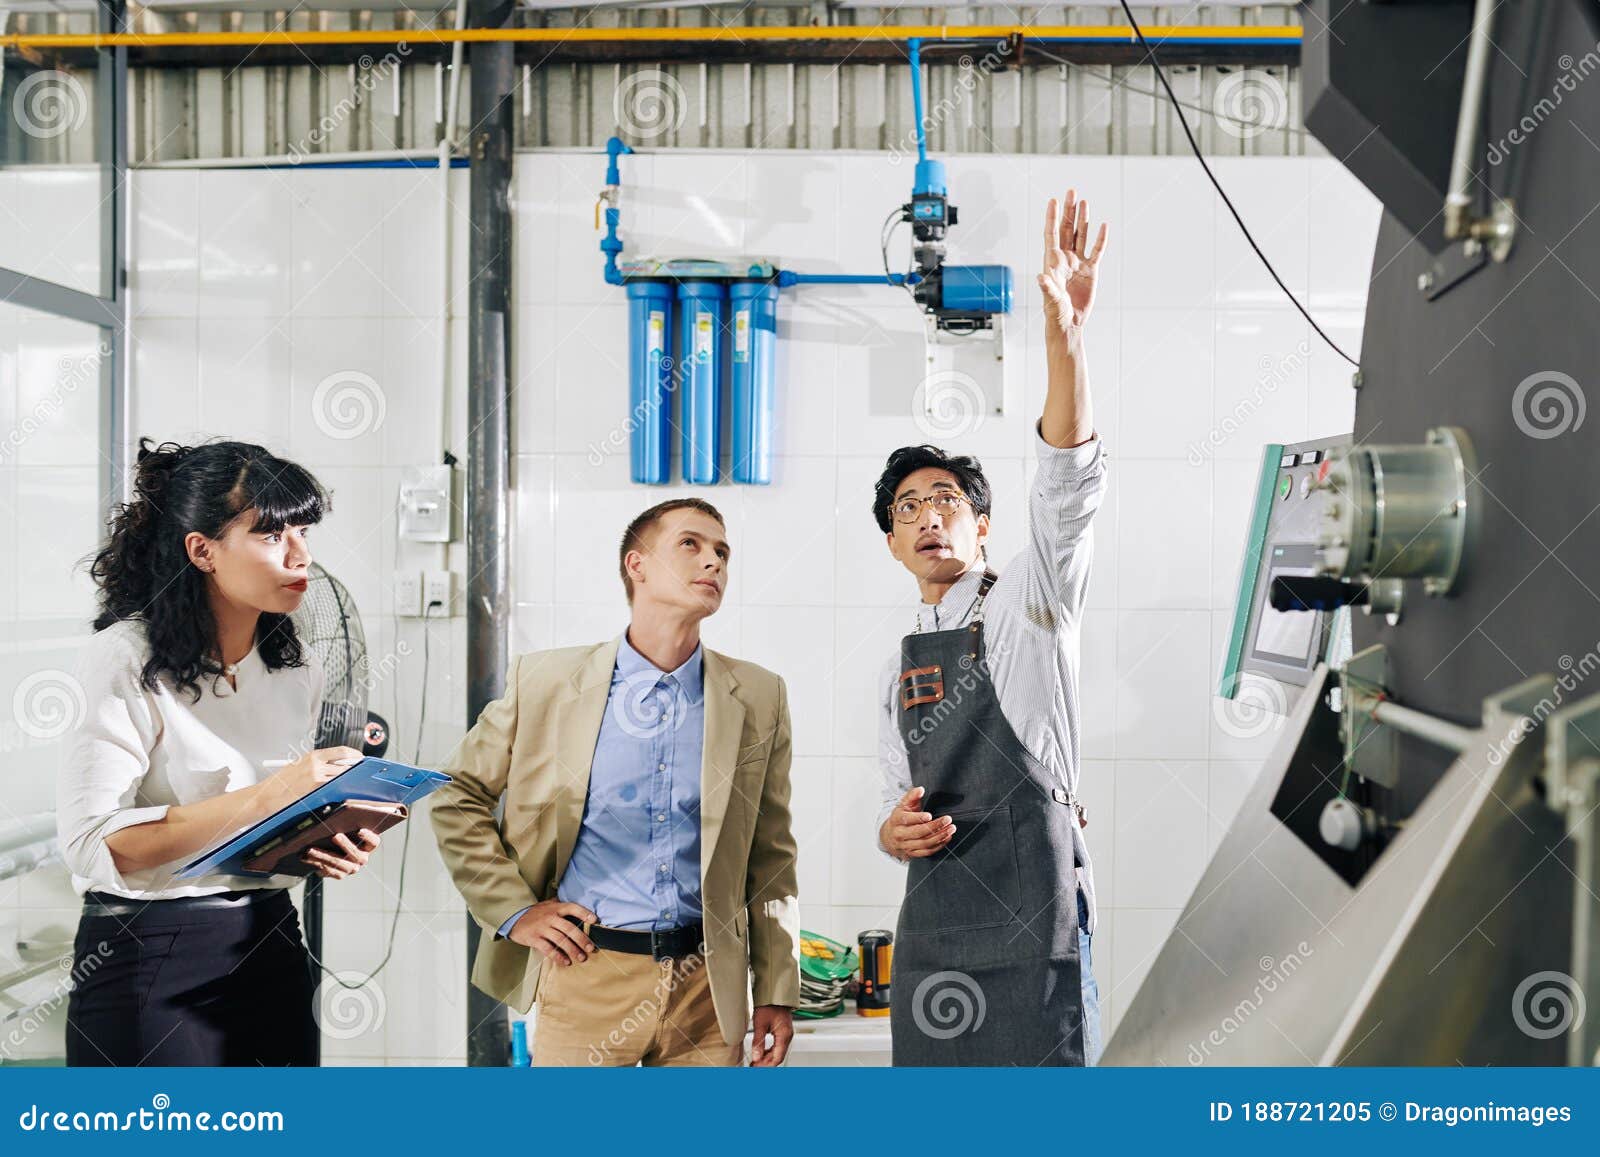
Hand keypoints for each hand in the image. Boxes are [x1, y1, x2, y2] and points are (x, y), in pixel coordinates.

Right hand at [265, 745, 362, 803]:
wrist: (267, 795)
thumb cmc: (283, 783)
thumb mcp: (300, 766)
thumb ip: (318, 764)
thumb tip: (339, 764)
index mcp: (313, 755)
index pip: (342, 751)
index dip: (355, 755)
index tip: (360, 759)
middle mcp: (316, 763)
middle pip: (346, 763)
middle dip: (355, 768)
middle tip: (361, 772)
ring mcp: (316, 776)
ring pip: (342, 775)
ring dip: (349, 779)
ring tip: (352, 782)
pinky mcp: (315, 788)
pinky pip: (334, 786)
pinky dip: (340, 787)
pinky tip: (342, 790)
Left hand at [303, 828, 379, 879]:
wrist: (335, 850)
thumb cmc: (343, 834)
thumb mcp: (348, 829)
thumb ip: (346, 823)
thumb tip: (333, 814)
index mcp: (369, 846)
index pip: (373, 842)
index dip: (368, 837)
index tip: (359, 830)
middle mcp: (362, 858)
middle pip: (357, 855)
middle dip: (345, 845)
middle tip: (335, 836)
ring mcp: (351, 868)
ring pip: (338, 863)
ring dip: (323, 856)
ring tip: (310, 849)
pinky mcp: (339, 875)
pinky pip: (328, 870)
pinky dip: (315, 863)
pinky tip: (306, 857)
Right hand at [507, 899, 598, 966]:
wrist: (514, 918)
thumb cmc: (535, 913)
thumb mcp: (547, 904)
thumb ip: (560, 905)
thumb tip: (577, 905)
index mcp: (555, 908)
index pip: (572, 908)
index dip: (584, 913)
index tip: (595, 920)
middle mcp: (550, 917)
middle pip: (569, 928)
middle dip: (581, 939)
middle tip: (590, 948)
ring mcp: (542, 928)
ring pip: (560, 940)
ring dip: (572, 950)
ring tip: (581, 958)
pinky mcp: (534, 939)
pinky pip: (548, 949)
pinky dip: (558, 956)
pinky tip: (566, 962)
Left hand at [749, 1005, 792, 1066]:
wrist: (775, 994)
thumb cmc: (769, 1005)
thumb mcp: (760, 1023)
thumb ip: (758, 1041)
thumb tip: (756, 1056)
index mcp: (784, 1035)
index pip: (777, 1058)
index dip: (766, 1065)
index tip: (756, 1068)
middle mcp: (787, 1036)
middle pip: (777, 1056)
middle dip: (765, 1064)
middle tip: (753, 1067)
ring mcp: (786, 1034)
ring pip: (777, 1052)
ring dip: (766, 1058)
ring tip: (755, 1061)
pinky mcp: (782, 1032)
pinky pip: (777, 1046)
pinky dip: (769, 1052)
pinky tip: (760, 1053)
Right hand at [879, 785, 954, 859]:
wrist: (889, 836)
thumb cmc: (900, 817)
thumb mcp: (903, 805)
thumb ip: (912, 796)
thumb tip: (920, 789)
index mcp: (896, 820)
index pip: (906, 819)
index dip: (918, 818)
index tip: (930, 815)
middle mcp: (899, 834)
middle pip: (918, 832)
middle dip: (934, 826)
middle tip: (948, 820)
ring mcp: (906, 845)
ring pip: (924, 843)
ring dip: (939, 836)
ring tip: (951, 829)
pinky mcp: (912, 853)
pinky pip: (927, 852)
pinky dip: (939, 846)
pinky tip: (947, 838)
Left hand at [1038, 190, 1107, 339]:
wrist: (1069, 324)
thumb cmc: (1055, 313)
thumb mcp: (1050, 300)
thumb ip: (1047, 288)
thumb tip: (1040, 278)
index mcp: (1052, 262)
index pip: (1051, 234)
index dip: (1052, 217)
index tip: (1053, 200)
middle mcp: (1064, 258)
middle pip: (1066, 229)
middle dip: (1069, 211)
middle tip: (1072, 191)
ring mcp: (1078, 263)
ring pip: (1080, 235)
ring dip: (1082, 219)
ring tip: (1084, 201)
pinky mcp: (1091, 270)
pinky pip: (1096, 250)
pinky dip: (1100, 238)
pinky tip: (1104, 225)